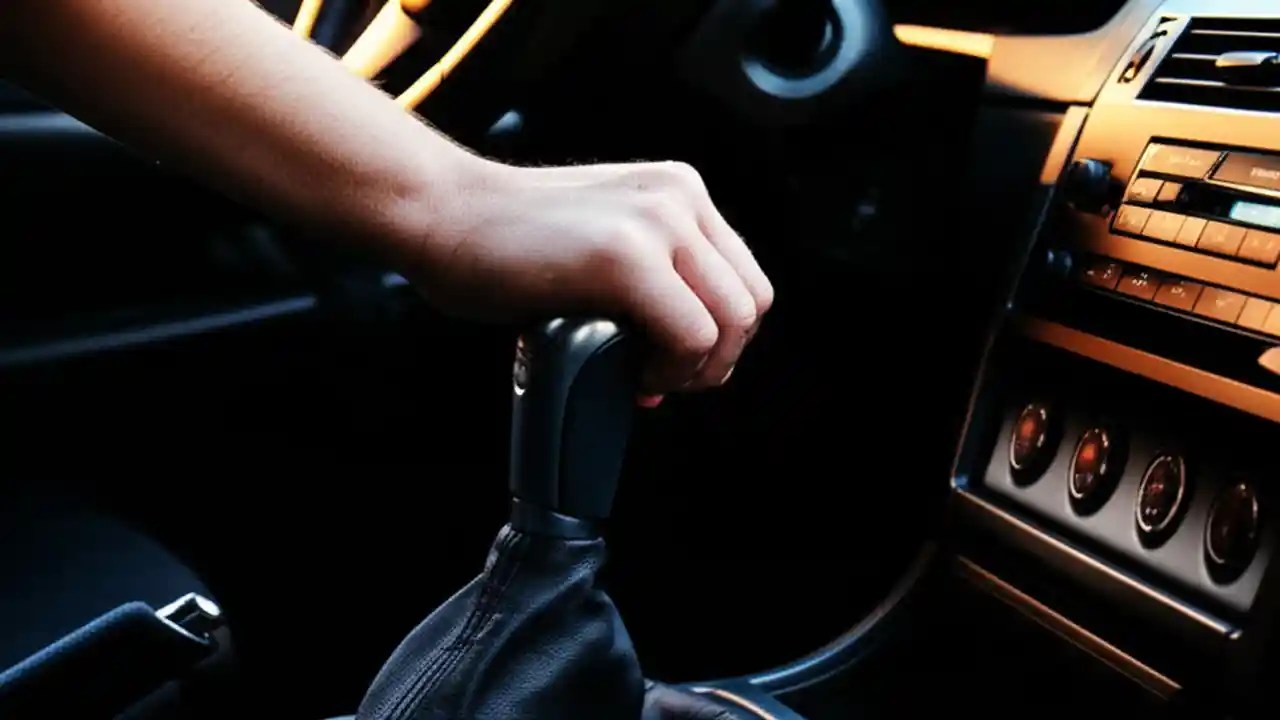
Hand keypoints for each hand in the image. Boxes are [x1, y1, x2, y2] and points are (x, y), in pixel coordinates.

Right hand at [405, 158, 773, 398]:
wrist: (439, 213)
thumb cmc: (501, 243)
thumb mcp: (600, 244)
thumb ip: (649, 279)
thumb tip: (680, 357)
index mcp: (677, 192)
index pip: (743, 280)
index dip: (717, 338)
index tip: (667, 363)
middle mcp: (678, 198)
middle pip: (750, 303)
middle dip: (714, 360)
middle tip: (661, 378)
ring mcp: (657, 220)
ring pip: (733, 321)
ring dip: (698, 368)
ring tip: (648, 377)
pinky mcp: (628, 254)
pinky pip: (692, 334)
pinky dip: (671, 370)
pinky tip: (633, 373)